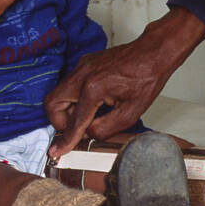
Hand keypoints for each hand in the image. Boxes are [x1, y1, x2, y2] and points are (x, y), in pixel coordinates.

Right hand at [45, 7, 204, 157]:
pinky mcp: (84, 64)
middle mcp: (82, 75)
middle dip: (59, 122)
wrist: (152, 53)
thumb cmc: (146, 78)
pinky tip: (93, 104)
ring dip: (67, 110)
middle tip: (76, 129)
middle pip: (52, 104)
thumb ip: (105, 128)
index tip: (56, 152)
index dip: (65, 140)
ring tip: (90, 116)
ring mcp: (81, 67)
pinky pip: (68, 85)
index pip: (73, 121)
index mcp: (93, 88)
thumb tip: (88, 134)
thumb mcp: (131, 113)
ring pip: (58, 93)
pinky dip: (74, 98)